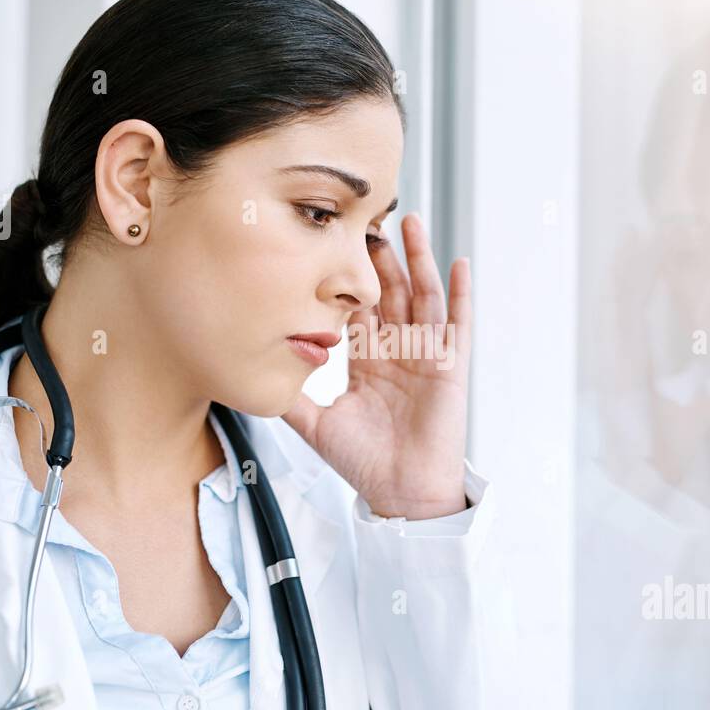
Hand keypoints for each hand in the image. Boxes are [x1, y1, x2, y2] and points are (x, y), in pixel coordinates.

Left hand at [281, 213, 470, 519]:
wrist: (401, 493)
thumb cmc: (364, 462)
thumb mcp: (316, 424)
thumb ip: (289, 397)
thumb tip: (248, 375)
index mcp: (367, 360)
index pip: (357, 308)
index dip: (347, 277)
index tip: (332, 242)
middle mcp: (397, 351)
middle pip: (389, 291)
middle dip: (380, 255)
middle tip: (368, 216)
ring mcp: (426, 355)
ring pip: (422, 295)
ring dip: (419, 258)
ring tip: (412, 221)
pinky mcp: (450, 366)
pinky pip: (458, 323)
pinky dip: (461, 293)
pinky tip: (459, 261)